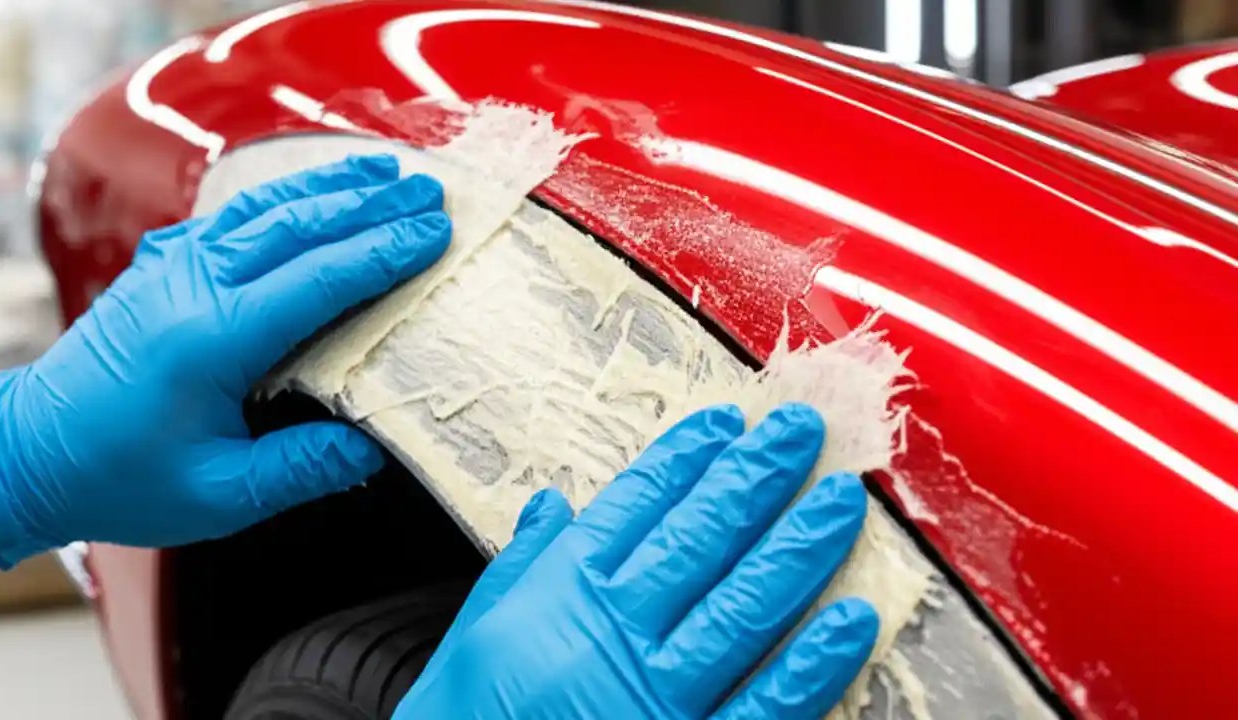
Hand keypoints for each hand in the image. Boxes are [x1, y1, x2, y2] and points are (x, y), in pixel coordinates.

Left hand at [0, 154, 449, 567]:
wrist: (29, 453)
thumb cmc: (120, 476)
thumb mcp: (222, 495)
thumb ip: (304, 468)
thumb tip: (374, 445)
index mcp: (213, 337)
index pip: (319, 277)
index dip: (384, 252)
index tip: (434, 234)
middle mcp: (194, 284)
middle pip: (299, 224)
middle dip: (372, 204)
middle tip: (430, 193)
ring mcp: (174, 266)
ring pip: (267, 207)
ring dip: (333, 186)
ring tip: (386, 172)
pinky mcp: (164, 265)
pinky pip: (236, 214)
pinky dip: (286, 195)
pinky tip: (313, 191)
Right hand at [397, 404, 878, 719]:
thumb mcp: (474, 636)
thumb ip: (521, 565)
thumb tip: (552, 503)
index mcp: (561, 594)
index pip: (634, 508)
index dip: (685, 460)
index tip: (725, 421)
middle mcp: (614, 632)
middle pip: (700, 540)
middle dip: (756, 478)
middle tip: (801, 429)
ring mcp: (657, 694)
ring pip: (745, 608)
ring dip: (799, 548)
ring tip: (841, 498)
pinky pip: (764, 707)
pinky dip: (812, 665)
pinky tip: (852, 618)